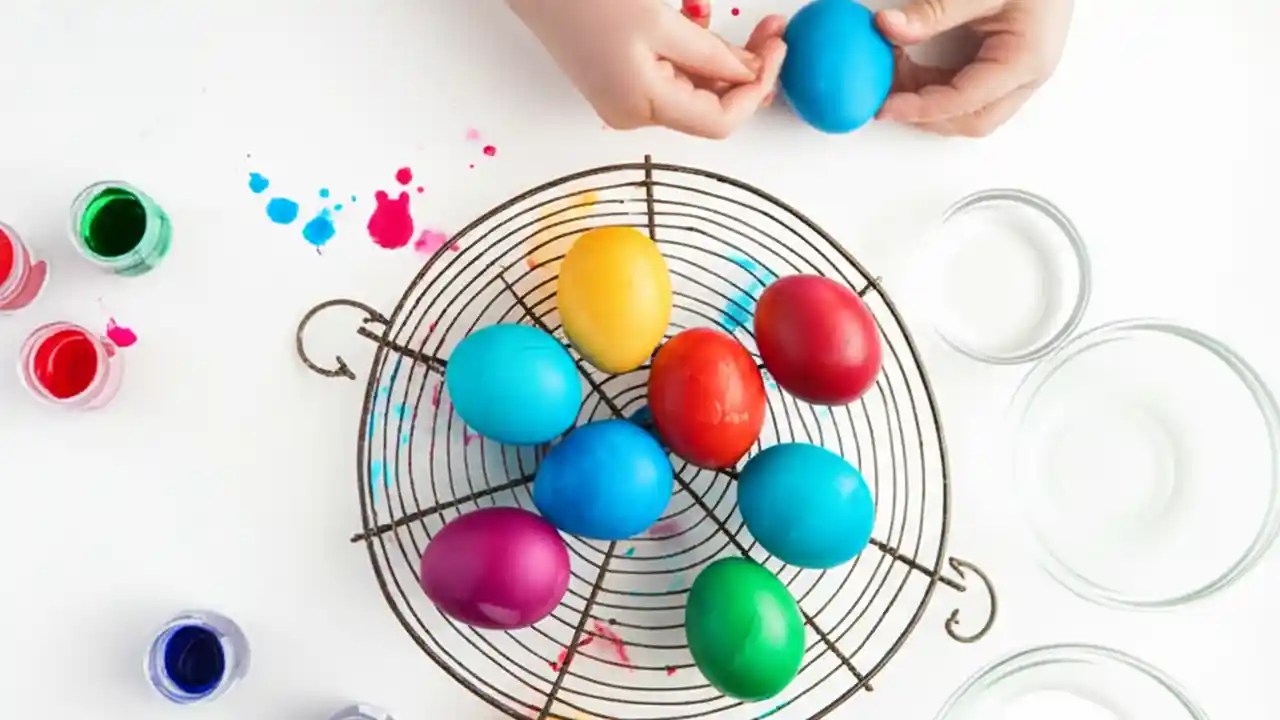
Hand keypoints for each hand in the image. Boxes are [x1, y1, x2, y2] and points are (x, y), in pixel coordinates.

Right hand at [508, 0, 785, 138]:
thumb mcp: (661, 21)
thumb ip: (712, 54)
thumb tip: (751, 73)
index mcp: (641, 105)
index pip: (720, 120)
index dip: (757, 88)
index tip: (778, 48)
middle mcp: (631, 113)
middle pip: (709, 109)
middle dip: (747, 71)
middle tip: (773, 29)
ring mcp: (623, 99)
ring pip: (693, 91)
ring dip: (724, 60)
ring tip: (748, 21)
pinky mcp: (618, 81)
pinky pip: (671, 76)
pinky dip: (696, 54)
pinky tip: (701, 21)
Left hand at [875, 0, 1073, 136]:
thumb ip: (935, 10)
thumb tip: (888, 27)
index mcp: (1026, 61)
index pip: (965, 102)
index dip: (921, 108)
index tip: (885, 105)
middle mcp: (1025, 76)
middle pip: (969, 118)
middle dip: (923, 113)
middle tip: (883, 95)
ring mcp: (1017, 73)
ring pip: (965, 107)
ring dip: (925, 98)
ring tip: (890, 75)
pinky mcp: (1006, 64)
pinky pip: (966, 88)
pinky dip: (933, 84)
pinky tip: (908, 66)